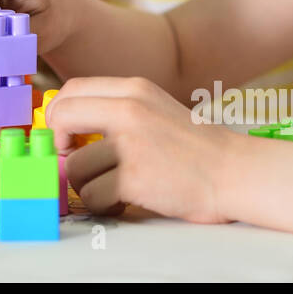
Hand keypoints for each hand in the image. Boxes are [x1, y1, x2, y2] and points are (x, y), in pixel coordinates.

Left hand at [47, 76, 236, 223]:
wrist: (234, 172)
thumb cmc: (193, 146)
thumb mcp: (154, 108)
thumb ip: (113, 110)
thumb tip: (63, 128)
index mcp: (133, 89)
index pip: (70, 91)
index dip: (58, 116)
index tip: (64, 136)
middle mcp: (128, 110)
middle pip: (60, 119)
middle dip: (60, 147)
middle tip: (76, 162)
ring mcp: (131, 144)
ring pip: (74, 166)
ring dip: (87, 184)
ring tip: (113, 186)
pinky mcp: (134, 178)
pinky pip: (92, 195)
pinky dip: (104, 203)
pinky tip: (124, 199)